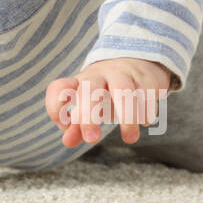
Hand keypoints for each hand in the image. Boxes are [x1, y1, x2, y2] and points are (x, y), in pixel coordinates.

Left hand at [44, 57, 170, 147]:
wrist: (139, 61)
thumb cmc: (108, 90)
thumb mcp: (91, 104)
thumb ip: (78, 125)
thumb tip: (67, 141)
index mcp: (80, 83)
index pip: (60, 88)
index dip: (56, 105)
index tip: (64, 125)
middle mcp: (99, 75)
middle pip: (90, 89)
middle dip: (89, 116)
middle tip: (91, 139)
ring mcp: (123, 74)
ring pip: (123, 91)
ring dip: (127, 117)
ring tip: (130, 138)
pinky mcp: (145, 77)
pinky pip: (146, 93)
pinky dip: (146, 110)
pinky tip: (146, 122)